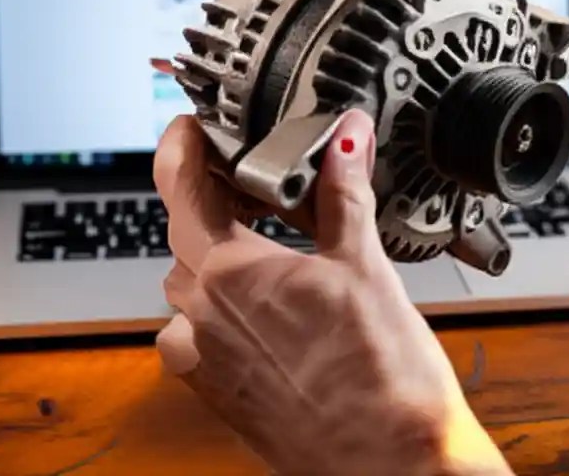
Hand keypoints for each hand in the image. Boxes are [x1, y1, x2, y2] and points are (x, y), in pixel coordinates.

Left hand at [152, 112, 511, 475]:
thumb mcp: (365, 264)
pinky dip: (226, 311)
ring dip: (221, 261)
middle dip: (215, 206)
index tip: (189, 126)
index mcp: (227, 273)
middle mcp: (198, 317)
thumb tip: (347, 137)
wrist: (391, 462)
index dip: (180, 146)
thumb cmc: (381, 377)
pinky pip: (201, 334)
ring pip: (191, 289)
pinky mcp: (218, 393)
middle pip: (186, 237)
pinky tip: (277, 314)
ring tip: (275, 252)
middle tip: (256, 188)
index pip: (177, 187)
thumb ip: (345, 191)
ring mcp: (203, 359)